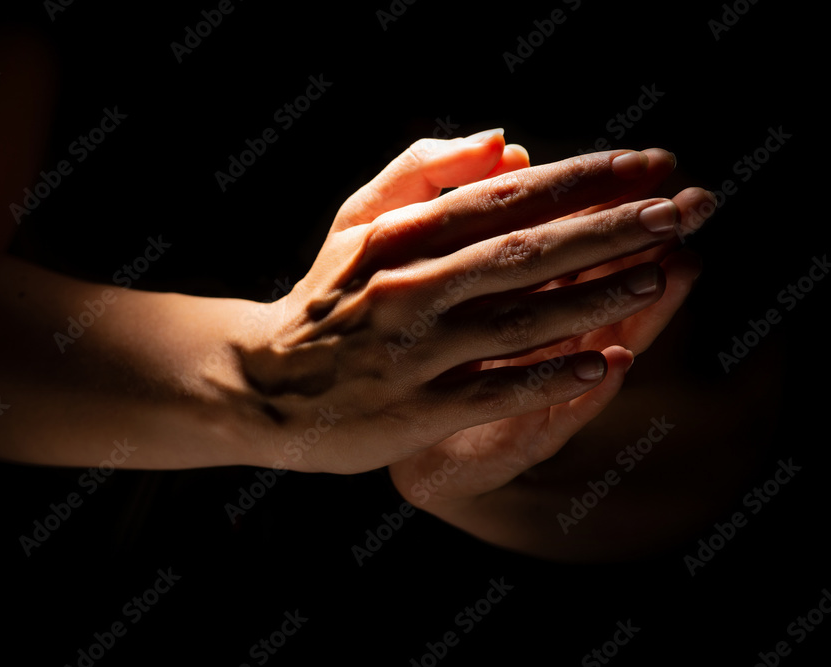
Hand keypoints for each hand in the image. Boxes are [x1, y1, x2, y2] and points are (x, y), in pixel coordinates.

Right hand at [235, 132, 714, 473]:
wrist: (263, 383)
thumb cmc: (325, 295)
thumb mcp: (357, 218)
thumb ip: (424, 169)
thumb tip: (508, 143)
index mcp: (398, 235)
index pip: (504, 197)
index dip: (581, 180)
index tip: (648, 165)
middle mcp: (408, 289)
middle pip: (524, 253)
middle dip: (609, 229)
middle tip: (680, 210)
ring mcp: (414, 352)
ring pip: (519, 320)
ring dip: (596, 298)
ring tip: (660, 273)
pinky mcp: (416, 411)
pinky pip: (495, 391)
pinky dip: (550, 377)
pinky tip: (605, 363)